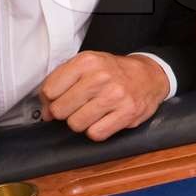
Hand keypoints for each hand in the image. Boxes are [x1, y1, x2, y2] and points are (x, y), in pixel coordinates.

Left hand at [40, 51, 169, 140]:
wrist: (150, 76)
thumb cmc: (113, 72)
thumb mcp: (87, 65)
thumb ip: (60, 82)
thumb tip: (45, 112)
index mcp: (87, 61)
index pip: (49, 91)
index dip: (52, 99)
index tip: (62, 98)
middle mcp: (101, 77)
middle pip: (60, 110)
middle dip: (66, 112)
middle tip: (79, 106)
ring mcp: (115, 96)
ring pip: (76, 124)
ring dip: (81, 122)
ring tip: (93, 112)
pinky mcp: (127, 113)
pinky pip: (95, 134)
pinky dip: (97, 130)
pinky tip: (104, 120)